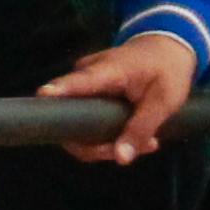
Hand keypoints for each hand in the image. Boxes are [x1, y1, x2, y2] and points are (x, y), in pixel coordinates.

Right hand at [42, 29, 195, 162]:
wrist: (165, 50)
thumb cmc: (166, 71)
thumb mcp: (164, 102)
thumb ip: (141, 129)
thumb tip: (121, 159)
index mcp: (107, 70)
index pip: (78, 82)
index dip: (59, 92)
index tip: (43, 97)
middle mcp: (86, 75)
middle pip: (73, 117)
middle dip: (99, 145)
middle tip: (138, 148)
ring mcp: (84, 85)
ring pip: (80, 126)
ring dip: (109, 144)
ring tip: (147, 142)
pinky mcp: (87, 94)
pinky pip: (88, 122)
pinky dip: (110, 136)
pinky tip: (138, 138)